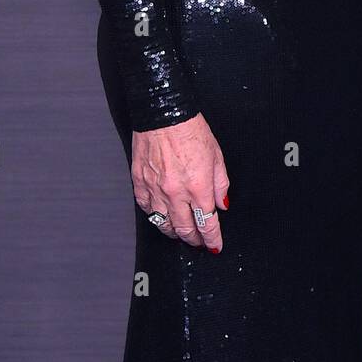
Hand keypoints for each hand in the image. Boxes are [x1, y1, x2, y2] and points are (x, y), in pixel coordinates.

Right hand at [131, 113, 229, 251]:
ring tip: (182, 233)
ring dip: (175, 232)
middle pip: (185, 229)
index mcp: (198, 185)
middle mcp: (176, 192)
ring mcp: (155, 190)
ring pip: (164, 224)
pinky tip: (162, 216)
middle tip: (200, 242)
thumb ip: (220, 184)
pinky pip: (146, 210)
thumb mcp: (216, 156)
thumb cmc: (190, 130)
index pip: (207, 223)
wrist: (164, 115)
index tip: (214, 246)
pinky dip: (155, 217)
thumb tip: (222, 205)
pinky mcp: (140, 184)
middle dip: (194, 240)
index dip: (212, 239)